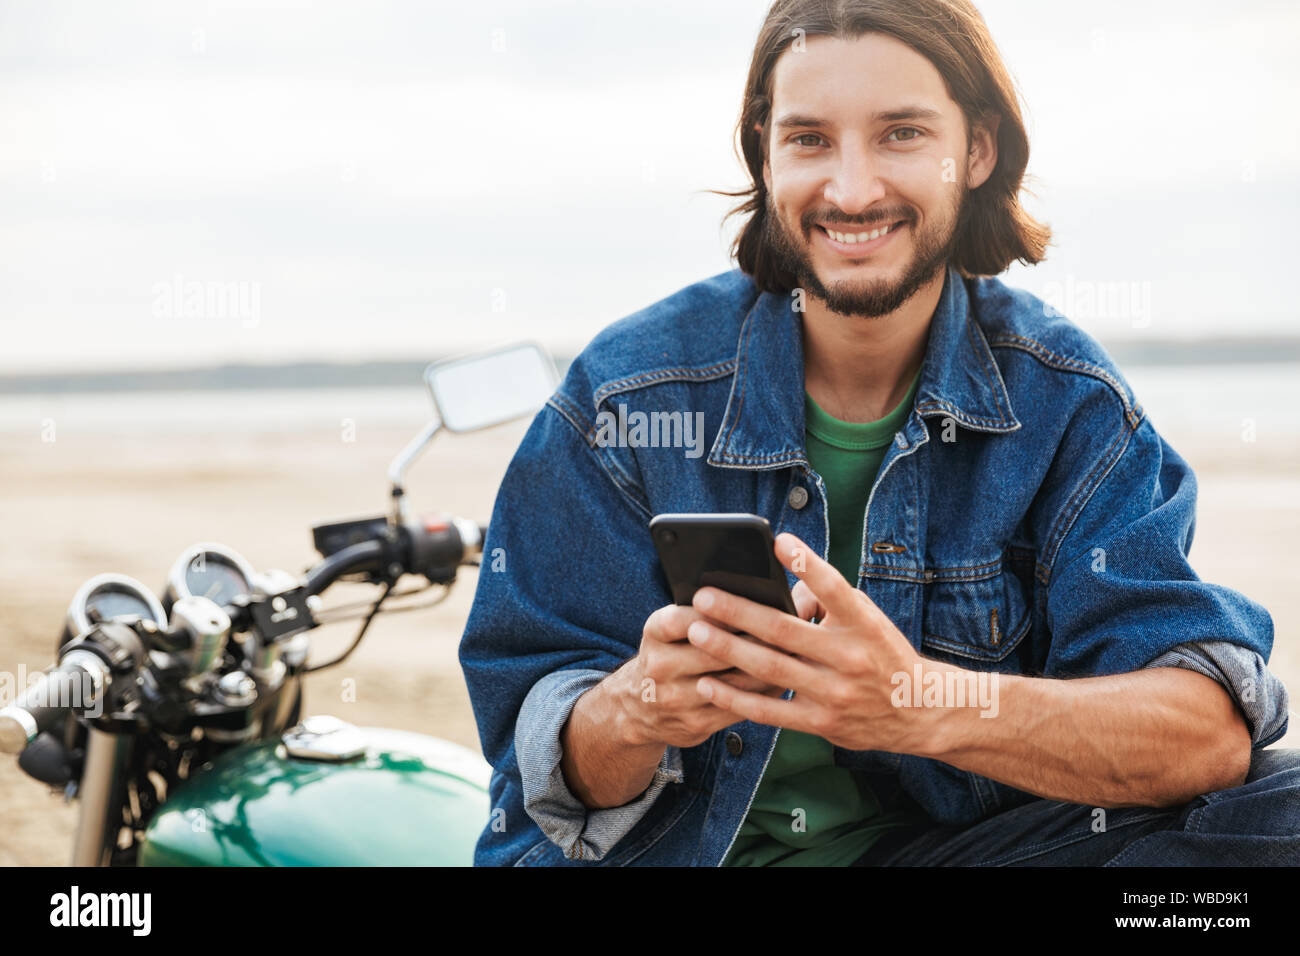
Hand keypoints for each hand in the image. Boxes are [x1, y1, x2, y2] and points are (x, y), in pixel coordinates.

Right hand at [616, 603, 786, 749]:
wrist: (641, 707)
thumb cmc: (671, 653)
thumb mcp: (671, 627)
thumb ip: (704, 611)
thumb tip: (758, 594)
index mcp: (655, 632)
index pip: (686, 617)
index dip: (721, 613)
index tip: (755, 604)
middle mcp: (659, 666)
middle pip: (714, 651)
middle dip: (754, 639)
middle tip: (790, 627)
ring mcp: (675, 698)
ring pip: (732, 681)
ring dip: (767, 667)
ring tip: (796, 652)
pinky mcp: (695, 723)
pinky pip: (738, 707)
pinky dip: (764, 693)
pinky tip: (785, 680)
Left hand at [684, 531, 940, 754]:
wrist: (919, 710)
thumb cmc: (882, 654)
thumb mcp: (868, 619)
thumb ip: (829, 601)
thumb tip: (781, 584)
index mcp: (864, 625)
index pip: (835, 588)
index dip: (806, 564)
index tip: (776, 541)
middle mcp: (849, 658)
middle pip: (785, 631)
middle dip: (739, 612)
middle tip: (703, 597)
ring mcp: (834, 693)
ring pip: (771, 670)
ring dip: (729, 650)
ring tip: (696, 632)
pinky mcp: (822, 723)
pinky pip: (772, 712)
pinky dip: (737, 699)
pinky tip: (709, 685)